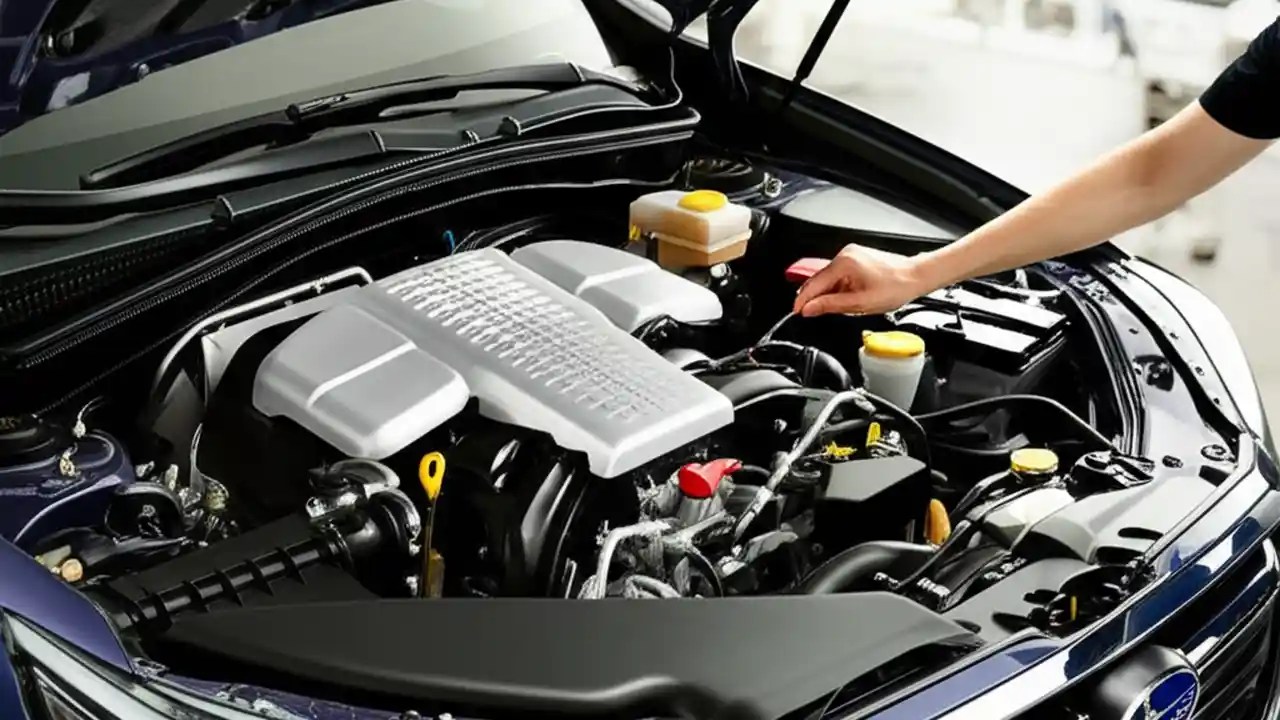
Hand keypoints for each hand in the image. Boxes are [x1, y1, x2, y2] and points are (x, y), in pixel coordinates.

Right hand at [792, 244, 929, 316]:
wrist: (915, 276)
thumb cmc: (895, 287)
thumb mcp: (860, 303)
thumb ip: (831, 306)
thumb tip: (809, 309)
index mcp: (843, 263)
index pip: (813, 284)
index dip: (803, 301)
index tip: (796, 312)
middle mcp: (844, 255)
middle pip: (818, 280)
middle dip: (814, 298)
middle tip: (810, 314)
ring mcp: (850, 255)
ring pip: (828, 278)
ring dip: (828, 293)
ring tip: (839, 307)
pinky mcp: (856, 258)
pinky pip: (838, 275)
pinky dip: (837, 287)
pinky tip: (846, 297)